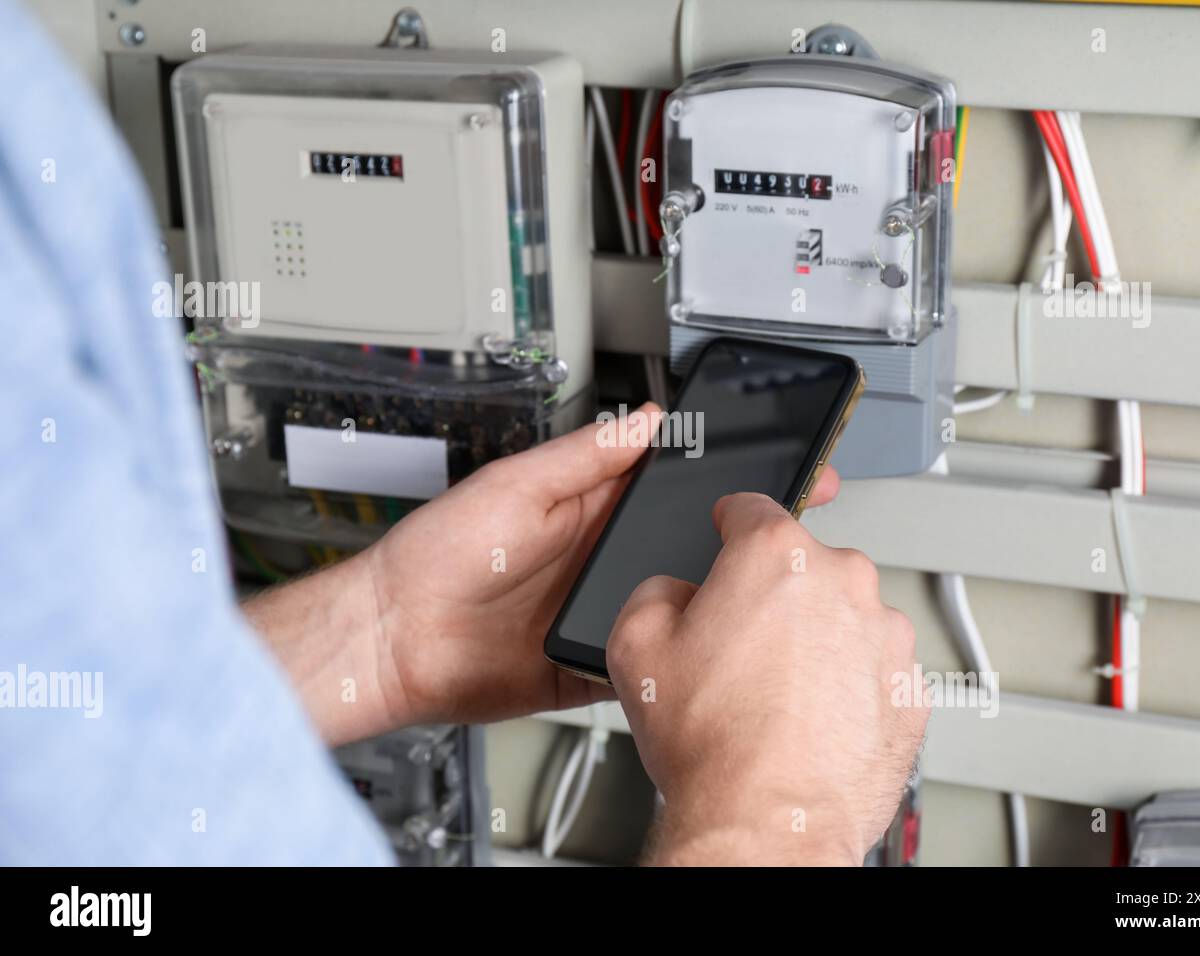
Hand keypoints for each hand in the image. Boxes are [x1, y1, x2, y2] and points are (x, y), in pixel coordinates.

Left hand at [248, 403, 838, 744]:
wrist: (396, 643)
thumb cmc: (437, 555)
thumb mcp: (516, 486)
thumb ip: (584, 456)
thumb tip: (647, 419)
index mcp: (591, 506)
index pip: (674, 483)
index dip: (725, 473)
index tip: (777, 461)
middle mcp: (605, 558)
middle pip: (688, 544)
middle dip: (741, 539)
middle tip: (792, 530)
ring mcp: (606, 611)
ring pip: (680, 605)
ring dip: (715, 602)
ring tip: (762, 594)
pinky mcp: (597, 663)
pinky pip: (651, 661)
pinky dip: (679, 660)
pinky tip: (710, 652)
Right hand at [606, 492, 927, 865]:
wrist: (768, 820)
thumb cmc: (714, 742)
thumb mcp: (634, 645)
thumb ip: (654, 591)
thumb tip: (675, 592)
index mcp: (776, 555)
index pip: (751, 507)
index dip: (728, 522)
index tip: (728, 532)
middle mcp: (842, 581)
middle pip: (800, 565)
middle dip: (771, 596)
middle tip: (738, 650)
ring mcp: (885, 634)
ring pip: (842, 616)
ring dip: (814, 639)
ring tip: (776, 695)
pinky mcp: (911, 685)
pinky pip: (873, 665)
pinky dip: (848, 682)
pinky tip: (810, 717)